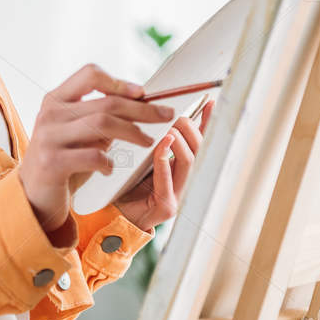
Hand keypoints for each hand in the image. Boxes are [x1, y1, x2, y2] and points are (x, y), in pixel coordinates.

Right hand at [18, 64, 176, 232]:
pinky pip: (92, 156)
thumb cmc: (62, 161)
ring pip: (102, 124)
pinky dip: (108, 162)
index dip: (120, 82)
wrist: (32, 196)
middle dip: (142, 110)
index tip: (143, 94)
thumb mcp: (77, 133)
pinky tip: (110, 168)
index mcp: (56, 99)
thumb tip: (141, 104)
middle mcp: (50, 114)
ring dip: (132, 132)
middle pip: (106, 102)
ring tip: (147, 141)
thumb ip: (99, 117)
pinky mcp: (51, 163)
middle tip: (166, 116)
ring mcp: (48, 137)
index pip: (90, 74)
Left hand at [113, 99, 214, 231]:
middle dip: (190, 129)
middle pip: (199, 149)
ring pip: (189, 161)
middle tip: (177, 116)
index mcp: (179, 169)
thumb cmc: (122, 185)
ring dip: (179, 142)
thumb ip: (150, 141)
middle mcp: (183, 182)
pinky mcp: (166, 207)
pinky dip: (164, 161)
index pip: (199, 142)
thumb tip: (154, 112)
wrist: (109, 217)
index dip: (206, 122)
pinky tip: (161, 148)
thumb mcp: (138, 157)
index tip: (209, 102)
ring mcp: (177, 196)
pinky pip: (168, 180)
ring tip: (169, 129)